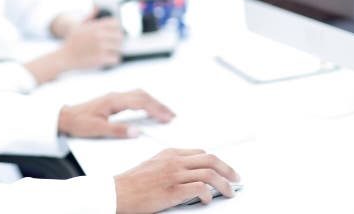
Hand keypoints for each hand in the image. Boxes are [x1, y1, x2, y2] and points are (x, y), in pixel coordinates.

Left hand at [57, 90, 173, 137]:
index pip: (140, 102)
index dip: (156, 109)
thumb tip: (137, 132)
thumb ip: (118, 130)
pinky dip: (145, 102)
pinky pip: (134, 97)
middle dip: (159, 105)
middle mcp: (115, 96)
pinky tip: (150, 109)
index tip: (167, 117)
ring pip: (139, 95)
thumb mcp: (97, 129)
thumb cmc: (78, 122)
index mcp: (113, 101)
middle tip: (172, 116)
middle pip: (143, 95)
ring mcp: (114, 97)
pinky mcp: (113, 100)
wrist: (64, 116)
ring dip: (153, 102)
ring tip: (165, 113)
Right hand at [58, 10, 122, 69]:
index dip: (116, 28)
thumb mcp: (79, 26)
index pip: (116, 23)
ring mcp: (101, 47)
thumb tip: (98, 7)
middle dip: (117, 40)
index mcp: (95, 26)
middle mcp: (99, 36)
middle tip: (112, 44)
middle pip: (120, 36)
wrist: (65, 57)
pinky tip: (107, 59)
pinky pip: (116, 59)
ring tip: (109, 52)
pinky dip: (113, 60)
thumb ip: (90, 16)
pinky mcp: (101, 59)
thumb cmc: (72, 41)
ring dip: (115, 50)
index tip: (113, 33)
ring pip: (119, 48)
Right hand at [114, 148, 239, 213]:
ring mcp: (174, 175)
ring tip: (229, 192)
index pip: (201, 153)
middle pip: (210, 159)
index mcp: (169, 153)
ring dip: (224, 184)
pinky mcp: (173, 190)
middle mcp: (174, 161)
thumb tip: (189, 172)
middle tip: (236, 179)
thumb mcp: (153, 165)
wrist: (117, 191)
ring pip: (209, 173)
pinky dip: (208, 194)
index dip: (216, 162)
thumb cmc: (132, 182)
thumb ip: (171, 164)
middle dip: (228, 170)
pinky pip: (199, 188)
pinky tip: (208, 199)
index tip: (225, 170)